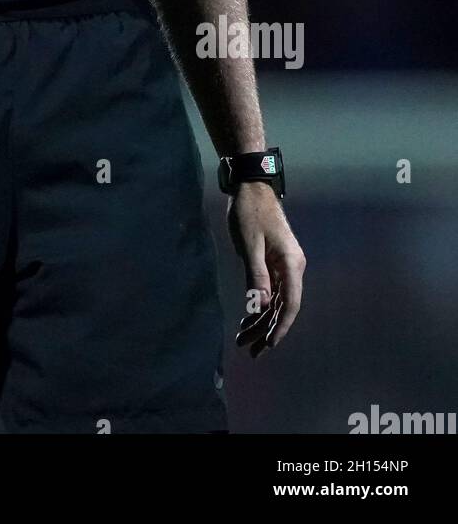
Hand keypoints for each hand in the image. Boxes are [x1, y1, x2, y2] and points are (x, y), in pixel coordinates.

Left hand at [226, 182, 304, 356]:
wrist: (251, 187)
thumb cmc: (250, 213)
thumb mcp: (250, 245)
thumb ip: (256, 275)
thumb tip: (261, 307)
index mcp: (292, 264)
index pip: (290, 303)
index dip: (281, 327)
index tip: (269, 345)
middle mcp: (293, 268)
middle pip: (283, 306)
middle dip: (267, 330)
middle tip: (250, 351)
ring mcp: (285, 266)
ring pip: (276, 301)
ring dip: (262, 320)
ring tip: (245, 340)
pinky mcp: (275, 263)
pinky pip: (270, 291)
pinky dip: (260, 306)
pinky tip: (249, 319)